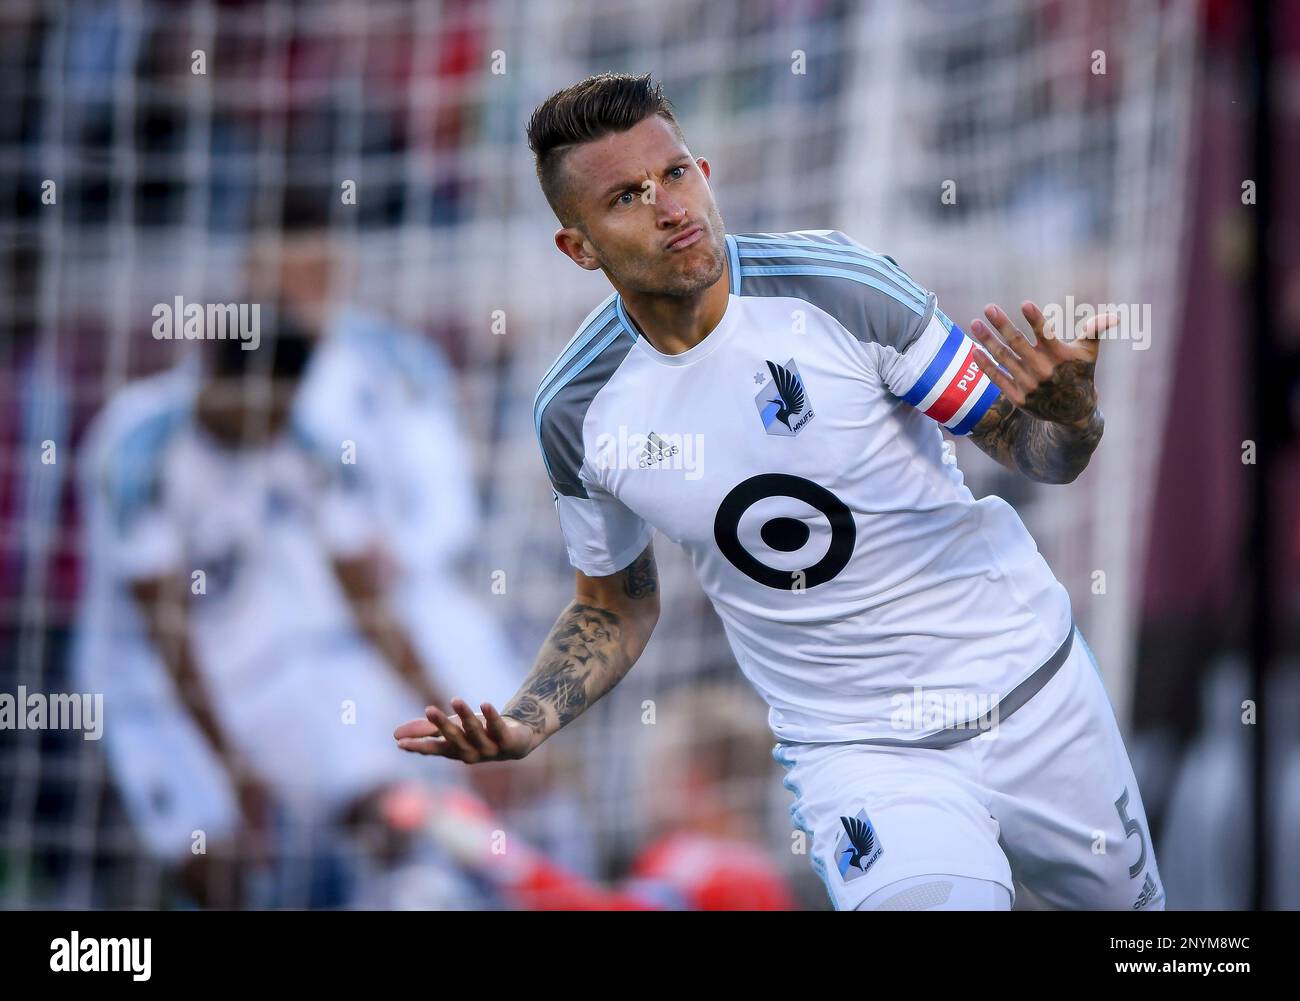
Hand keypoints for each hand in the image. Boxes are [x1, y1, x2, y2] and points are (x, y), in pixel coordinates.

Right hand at [394, 698, 536, 762]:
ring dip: (465, 716)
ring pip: (475, 732)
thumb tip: (395, 734)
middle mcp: (470, 753)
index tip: (400, 743)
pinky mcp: (508, 741)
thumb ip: (425, 731)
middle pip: (454, 739)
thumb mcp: (451, 729)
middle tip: (429, 709)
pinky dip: (492, 716)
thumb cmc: (477, 734)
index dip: (418, 747)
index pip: (434, 749)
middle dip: (442, 725)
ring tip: (455, 699)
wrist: (517, 740)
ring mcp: (490, 749)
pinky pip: (498, 728)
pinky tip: (484, 704)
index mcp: (454, 751)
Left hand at [969, 301, 1112, 428]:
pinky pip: (998, 378)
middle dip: (1001, 324)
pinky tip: (974, 350)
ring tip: (974, 323)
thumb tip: (1114, 316)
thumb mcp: (1090, 352)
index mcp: (1060, 355)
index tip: (1024, 304)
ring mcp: (1029, 384)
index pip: (1046, 334)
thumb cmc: (1080, 373)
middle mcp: (1043, 370)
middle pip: (1017, 343)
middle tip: (988, 307)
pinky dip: (985, 365)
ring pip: (1004, 358)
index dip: (1036, 319)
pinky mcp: (1018, 397)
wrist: (1073, 412)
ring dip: (986, 340)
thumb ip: (1095, 330)